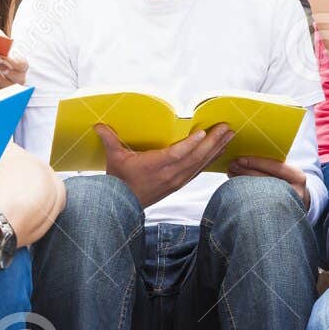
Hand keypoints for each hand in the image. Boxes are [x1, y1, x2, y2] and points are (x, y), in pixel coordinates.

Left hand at [0, 50, 28, 91]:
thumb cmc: (4, 55)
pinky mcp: (1, 95)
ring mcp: (11, 89)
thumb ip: (0, 44)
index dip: (4, 59)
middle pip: (2, 72)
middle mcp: (20, 79)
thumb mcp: (6, 49)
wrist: (4, 68)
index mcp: (23, 66)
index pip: (16, 64)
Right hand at [97, 123, 232, 208]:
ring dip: (216, 149)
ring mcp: (176, 181)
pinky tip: (219, 151)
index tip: (203, 132)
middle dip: (213, 141)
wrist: (123, 205)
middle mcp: (169, 175)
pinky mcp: (179, 184)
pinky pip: (198, 170)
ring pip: (200, 164)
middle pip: (195, 157)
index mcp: (154, 166)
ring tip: (230, 135)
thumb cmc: (119, 180)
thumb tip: (98, 125)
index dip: (190, 144)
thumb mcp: (114, 159)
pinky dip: (210, 159)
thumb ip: (109, 140)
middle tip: (227, 127)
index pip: (176, 154)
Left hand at [228, 155, 308, 207]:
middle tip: (231, 165)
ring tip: (231, 172)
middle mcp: (294, 192)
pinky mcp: (275, 214)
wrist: (298, 199)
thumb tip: (246, 154)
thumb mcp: (287, 170)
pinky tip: (234, 186)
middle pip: (265, 180)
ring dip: (242, 182)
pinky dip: (244, 193)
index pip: (275, 167)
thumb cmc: (288, 179)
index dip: (256, 162)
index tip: (240, 159)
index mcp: (297, 176)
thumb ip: (272, 164)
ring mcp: (285, 204)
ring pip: (258, 193)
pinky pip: (256, 203)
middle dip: (246, 172)